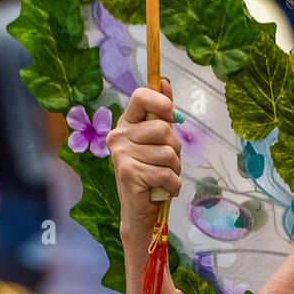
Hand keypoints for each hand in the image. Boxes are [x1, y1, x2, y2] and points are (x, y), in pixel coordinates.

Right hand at [107, 78, 182, 240]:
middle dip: (175, 149)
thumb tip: (164, 82)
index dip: (162, 103)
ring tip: (162, 177)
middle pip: (163, 129)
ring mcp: (122, 155)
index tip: (173, 117)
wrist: (140, 211)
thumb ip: (161, 113)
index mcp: (126, 124)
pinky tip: (162, 189)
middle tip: (165, 163)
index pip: (141, 97)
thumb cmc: (152, 173)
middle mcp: (118, 136)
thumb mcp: (158, 141)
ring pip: (169, 153)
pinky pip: (167, 174)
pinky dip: (173, 185)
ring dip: (175, 170)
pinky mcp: (129, 174)